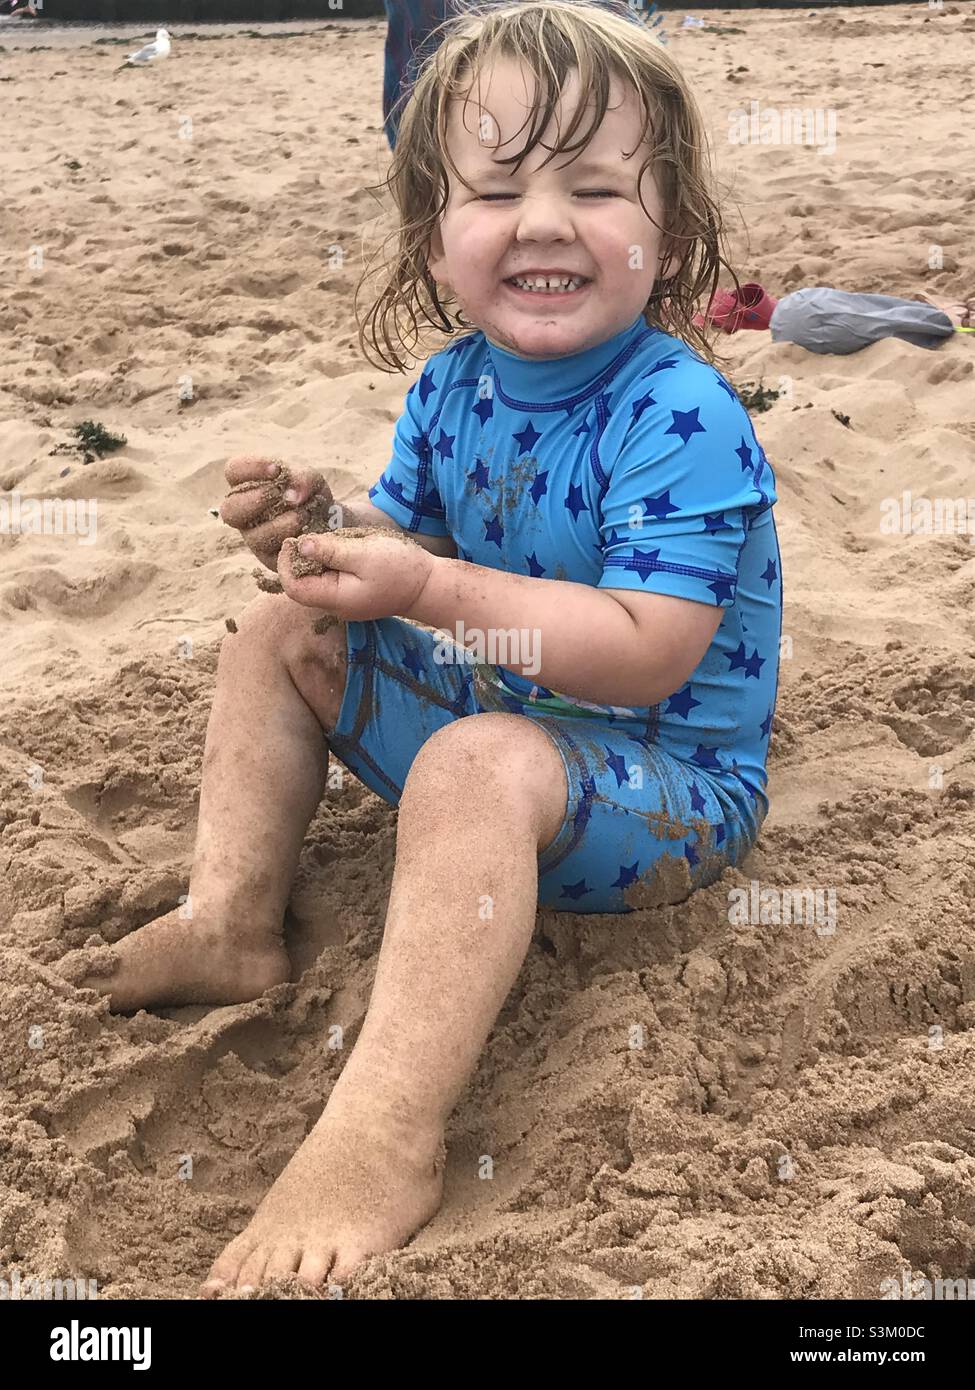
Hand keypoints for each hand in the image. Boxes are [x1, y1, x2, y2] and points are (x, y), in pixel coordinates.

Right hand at [219, 455, 335, 571]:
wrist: (331, 525)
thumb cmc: (312, 497)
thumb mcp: (312, 480)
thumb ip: (302, 478)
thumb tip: (291, 497)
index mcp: (247, 485)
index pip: (233, 471)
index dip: (250, 468)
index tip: (277, 469)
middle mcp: (244, 513)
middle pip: (229, 510)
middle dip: (257, 500)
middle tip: (281, 495)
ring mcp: (253, 537)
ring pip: (252, 536)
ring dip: (279, 524)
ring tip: (303, 515)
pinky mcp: (268, 557)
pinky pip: (271, 554)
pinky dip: (290, 540)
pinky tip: (306, 532)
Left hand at [277, 529, 433, 621]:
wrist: (429, 586)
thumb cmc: (401, 569)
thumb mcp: (365, 553)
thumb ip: (331, 550)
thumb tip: (300, 544)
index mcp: (334, 598)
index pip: (292, 586)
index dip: (286, 562)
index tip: (294, 538)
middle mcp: (334, 605)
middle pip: (301, 582)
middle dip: (301, 556)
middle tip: (315, 534)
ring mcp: (343, 601)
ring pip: (315, 578)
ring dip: (318, 556)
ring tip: (335, 540)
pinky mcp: (351, 593)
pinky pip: (330, 577)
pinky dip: (331, 560)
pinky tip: (346, 548)